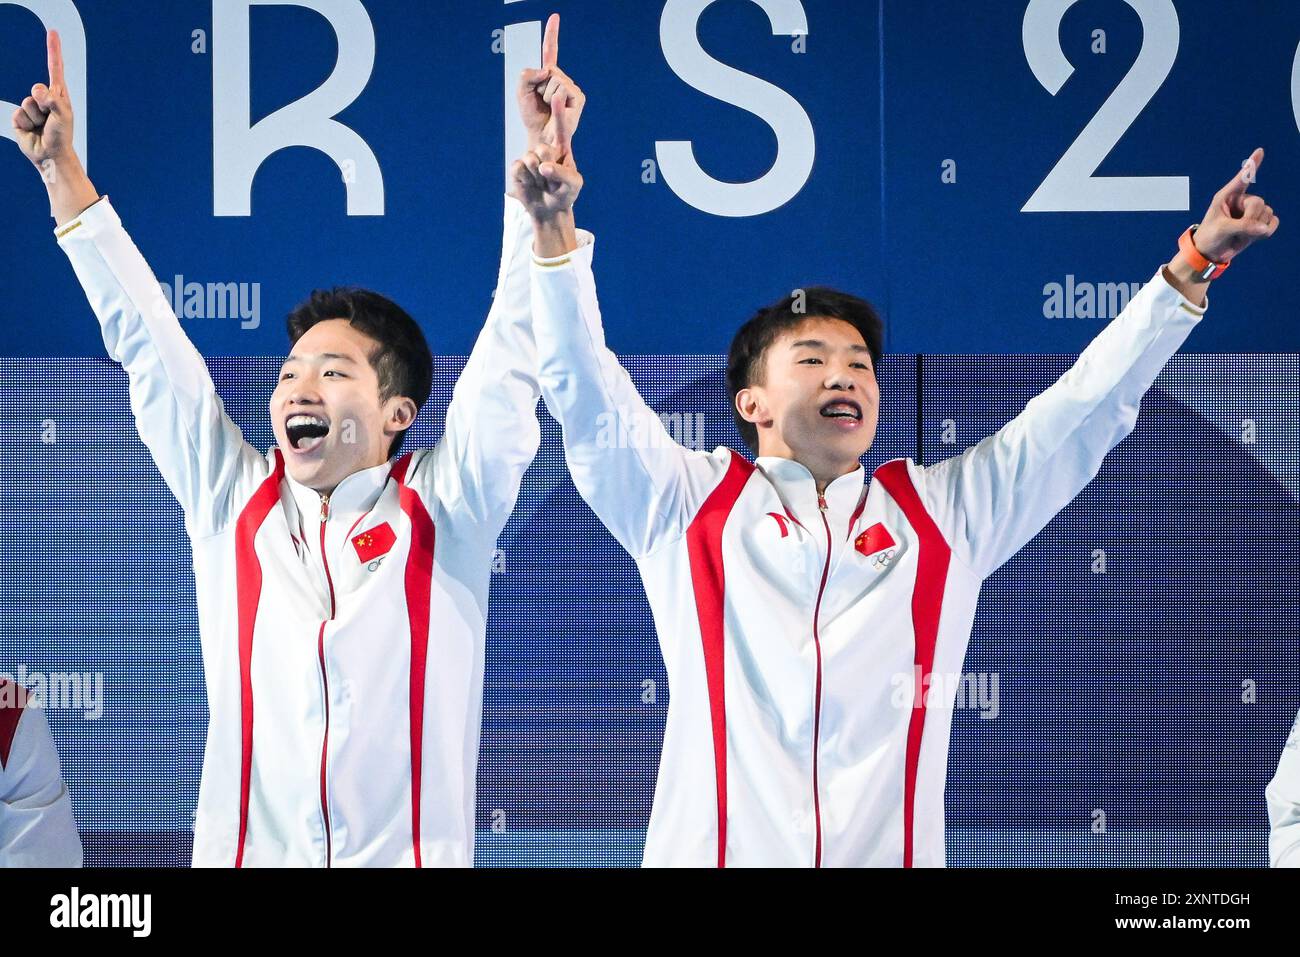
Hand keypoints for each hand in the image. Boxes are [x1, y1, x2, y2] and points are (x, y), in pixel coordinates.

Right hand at [11, 30, 74, 169]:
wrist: (50, 156)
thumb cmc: (61, 136)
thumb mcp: (63, 117)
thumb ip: (54, 101)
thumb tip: (39, 90)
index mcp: (59, 95)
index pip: (55, 68)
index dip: (53, 50)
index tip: (53, 33)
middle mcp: (45, 98)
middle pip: (37, 89)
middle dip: (43, 104)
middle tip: (50, 118)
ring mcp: (31, 107)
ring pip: (27, 103)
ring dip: (35, 117)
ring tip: (42, 126)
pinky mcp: (20, 118)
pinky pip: (18, 114)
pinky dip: (25, 124)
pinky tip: (32, 131)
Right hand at [509, 140, 582, 223]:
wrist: (551, 212)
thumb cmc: (565, 194)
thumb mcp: (574, 184)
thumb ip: (564, 173)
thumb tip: (542, 167)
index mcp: (560, 150)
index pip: (560, 139)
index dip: (558, 155)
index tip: (560, 173)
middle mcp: (543, 151)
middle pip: (542, 149)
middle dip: (548, 171)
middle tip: (552, 182)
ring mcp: (529, 159)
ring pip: (529, 158)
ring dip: (537, 177)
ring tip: (541, 185)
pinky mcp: (517, 168)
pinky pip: (517, 167)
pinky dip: (526, 180)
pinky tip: (530, 185)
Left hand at [517, 13, 584, 158]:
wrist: (540, 137)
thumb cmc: (532, 116)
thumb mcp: (521, 93)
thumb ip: (527, 75)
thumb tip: (547, 71)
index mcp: (548, 75)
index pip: (550, 51)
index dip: (552, 34)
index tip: (554, 16)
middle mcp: (563, 79)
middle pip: (549, 70)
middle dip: (539, 86)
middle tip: (541, 103)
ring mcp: (572, 88)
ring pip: (554, 80)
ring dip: (545, 95)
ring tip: (548, 108)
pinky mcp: (578, 99)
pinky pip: (561, 91)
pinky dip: (553, 100)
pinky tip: (555, 110)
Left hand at [1192, 148, 1278, 262]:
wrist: (1212, 253)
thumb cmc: (1209, 237)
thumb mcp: (1221, 229)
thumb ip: (1241, 227)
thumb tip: (1263, 228)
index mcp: (1227, 197)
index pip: (1242, 179)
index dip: (1252, 165)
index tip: (1260, 150)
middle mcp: (1241, 201)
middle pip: (1258, 202)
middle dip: (1250, 218)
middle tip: (1236, 229)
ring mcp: (1252, 211)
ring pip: (1267, 213)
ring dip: (1255, 228)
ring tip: (1239, 234)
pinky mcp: (1260, 222)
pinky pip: (1273, 222)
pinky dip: (1266, 231)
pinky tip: (1253, 236)